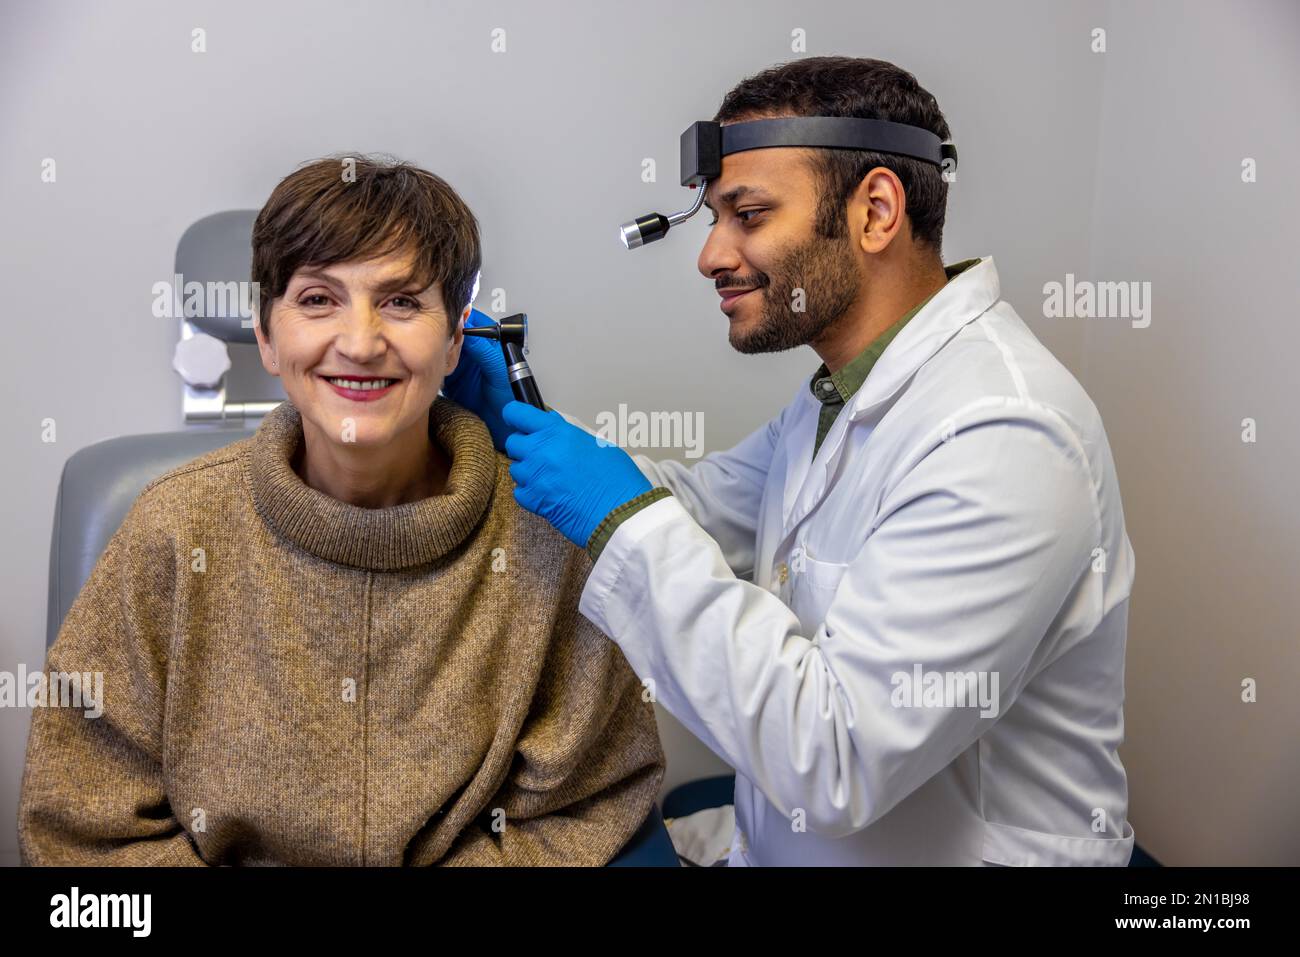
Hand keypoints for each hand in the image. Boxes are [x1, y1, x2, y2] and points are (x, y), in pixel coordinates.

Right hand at [442, 308, 513, 450]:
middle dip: (446, 331)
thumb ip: (485, 350)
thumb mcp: (498, 371)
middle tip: (436, 331)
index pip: (474, 323)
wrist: (504, 427)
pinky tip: (431, 363)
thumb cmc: (512, 400)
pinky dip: (433, 364)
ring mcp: (462, 366)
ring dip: (438, 347)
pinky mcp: (451, 381)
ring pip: (445, 348)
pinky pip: (438, 367)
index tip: (449, 317)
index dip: (461, 318)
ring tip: (432, 345)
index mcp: (490, 346)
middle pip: (455, 333)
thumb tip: (470, 329)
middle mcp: (475, 354)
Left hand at [502, 400, 652, 548]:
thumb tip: (554, 427)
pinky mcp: (533, 500)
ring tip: (551, 478)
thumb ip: (568, 433)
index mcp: (557, 432)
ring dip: (529, 472)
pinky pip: (519, 492)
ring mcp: (535, 476)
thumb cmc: (617, 479)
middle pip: (512, 443)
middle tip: (542, 455)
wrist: (620, 512)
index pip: (517, 414)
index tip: (517, 421)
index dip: (515, 416)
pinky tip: (549, 494)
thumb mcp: (597, 444)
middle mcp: (541, 451)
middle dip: (524, 448)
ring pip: (516, 469)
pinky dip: (531, 494)